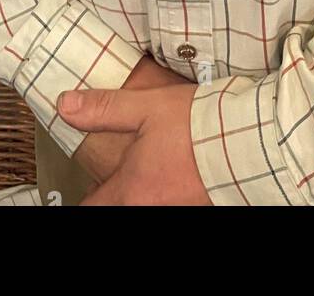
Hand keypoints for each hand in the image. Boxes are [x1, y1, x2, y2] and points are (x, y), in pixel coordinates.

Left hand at [58, 83, 210, 205]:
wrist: (247, 139)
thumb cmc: (198, 125)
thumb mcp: (145, 108)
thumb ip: (104, 109)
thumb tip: (66, 106)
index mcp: (132, 188)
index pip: (91, 207)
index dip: (84, 198)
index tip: (84, 190)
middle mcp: (150, 206)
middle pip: (118, 207)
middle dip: (111, 193)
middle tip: (107, 179)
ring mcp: (176, 207)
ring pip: (144, 204)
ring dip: (138, 191)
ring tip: (142, 169)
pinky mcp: (197, 203)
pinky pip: (169, 200)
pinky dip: (163, 190)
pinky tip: (171, 168)